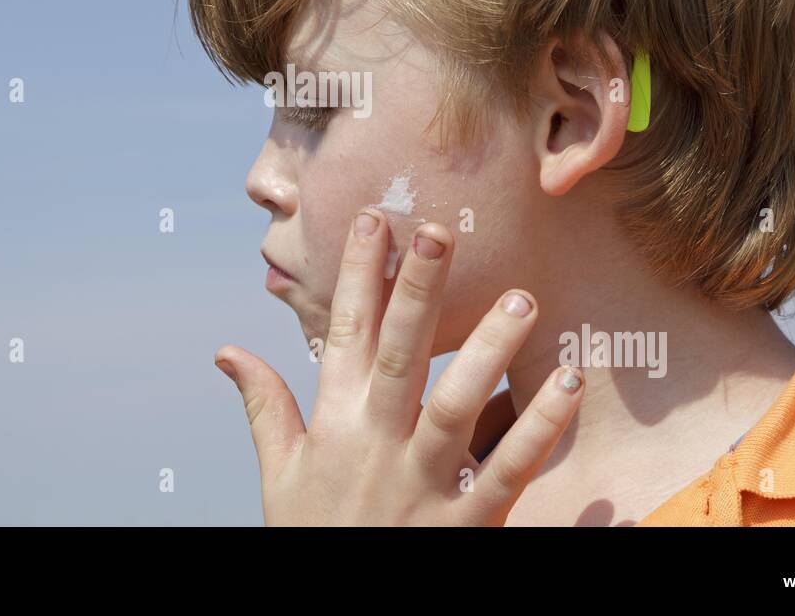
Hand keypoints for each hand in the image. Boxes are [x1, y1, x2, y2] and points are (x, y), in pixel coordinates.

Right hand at [214, 206, 584, 524]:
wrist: (336, 614)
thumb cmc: (313, 537)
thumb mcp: (280, 476)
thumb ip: (264, 408)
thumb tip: (228, 350)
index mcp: (335, 425)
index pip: (345, 335)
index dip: (358, 276)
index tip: (373, 219)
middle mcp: (377, 445)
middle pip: (400, 355)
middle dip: (417, 292)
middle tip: (441, 231)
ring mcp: (422, 485)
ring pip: (456, 407)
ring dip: (487, 353)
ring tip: (520, 300)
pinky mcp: (464, 524)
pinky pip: (506, 472)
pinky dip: (537, 430)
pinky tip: (566, 385)